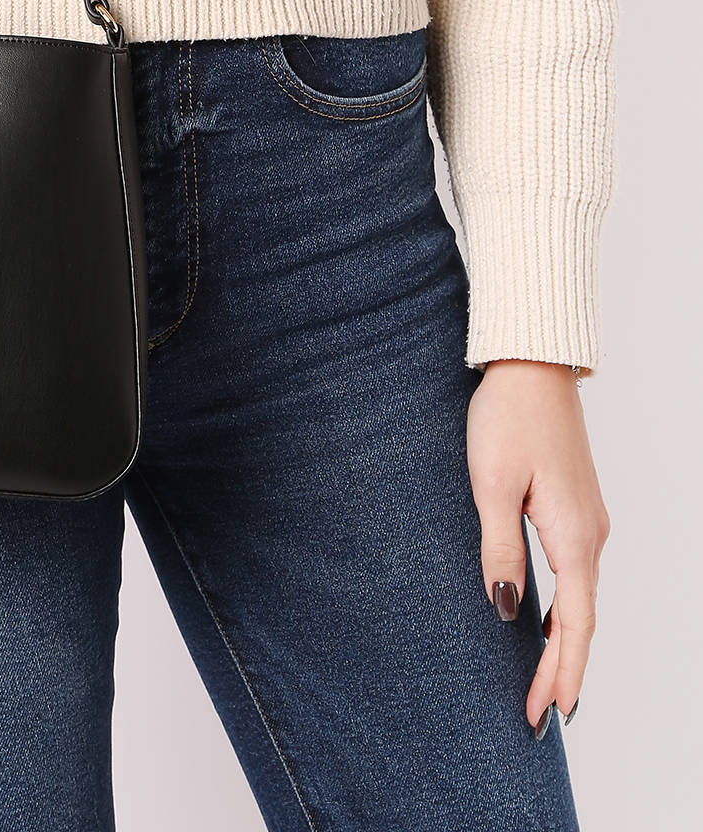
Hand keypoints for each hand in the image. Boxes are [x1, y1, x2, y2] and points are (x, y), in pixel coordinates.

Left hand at [466, 359, 610, 732]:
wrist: (532, 366)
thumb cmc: (508, 419)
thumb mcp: (491, 485)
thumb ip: (499, 548)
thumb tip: (502, 609)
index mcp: (573, 536)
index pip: (575, 625)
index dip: (561, 673)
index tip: (546, 714)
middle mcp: (590, 534)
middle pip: (582, 620)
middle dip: (563, 670)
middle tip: (538, 714)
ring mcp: (587, 520)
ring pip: (581, 597)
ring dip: (565, 641)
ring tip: (543, 682)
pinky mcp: (575, 505)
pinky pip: (575, 573)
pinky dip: (566, 608)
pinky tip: (549, 621)